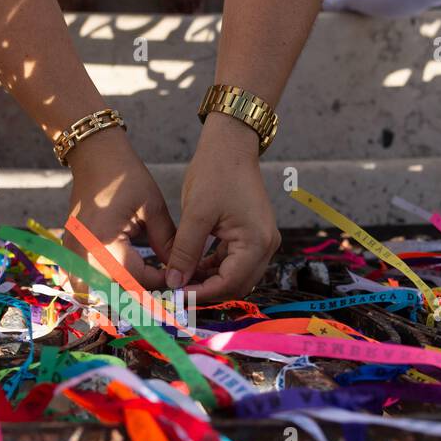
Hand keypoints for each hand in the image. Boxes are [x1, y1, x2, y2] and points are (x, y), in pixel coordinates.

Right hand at [63, 127, 176, 290]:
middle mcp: (84, 255)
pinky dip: (103, 287)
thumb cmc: (125, 176)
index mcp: (105, 244)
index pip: (138, 280)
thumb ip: (168, 242)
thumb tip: (181, 270)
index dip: (162, 282)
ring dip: (120, 295)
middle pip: (116, 293)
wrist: (94, 157)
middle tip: (165, 288)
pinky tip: (122, 282)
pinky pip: (84, 283)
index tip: (179, 279)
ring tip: (145, 288)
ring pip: (97, 293)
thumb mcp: (153, 208)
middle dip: (142, 294)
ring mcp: (72, 255)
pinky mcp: (70, 252)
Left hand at [166, 114, 279, 299]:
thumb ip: (185, 251)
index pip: (229, 283)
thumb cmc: (215, 173)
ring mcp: (262, 241)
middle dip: (206, 291)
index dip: (201, 293)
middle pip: (236, 285)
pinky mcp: (253, 236)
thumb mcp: (195, 215)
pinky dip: (214, 268)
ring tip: (181, 279)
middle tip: (176, 292)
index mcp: (256, 242)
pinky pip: (234, 263)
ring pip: (235, 276)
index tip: (175, 296)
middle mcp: (266, 246)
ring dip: (209, 281)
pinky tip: (192, 265)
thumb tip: (174, 283)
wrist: (231, 145)